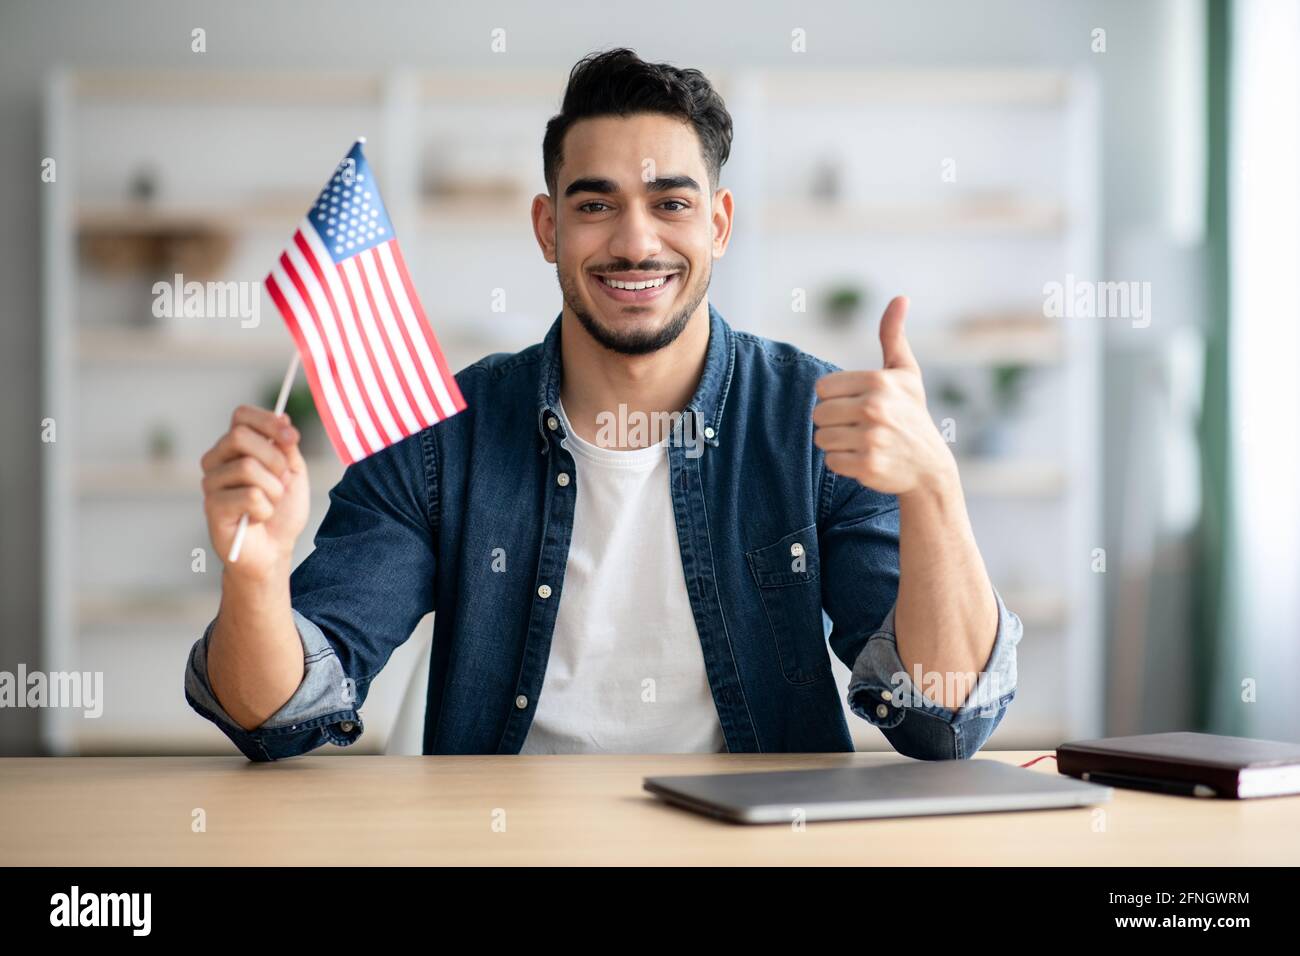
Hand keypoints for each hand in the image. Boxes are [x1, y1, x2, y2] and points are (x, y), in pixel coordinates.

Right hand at [201, 405, 310, 578]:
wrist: (274, 551)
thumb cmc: (281, 512)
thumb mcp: (293, 473)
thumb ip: (286, 446)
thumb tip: (283, 416)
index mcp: (235, 448)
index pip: (241, 416)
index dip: (268, 421)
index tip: (292, 437)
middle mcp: (217, 461)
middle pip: (238, 436)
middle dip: (273, 458)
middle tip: (283, 479)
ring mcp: (211, 484)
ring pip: (246, 467)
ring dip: (273, 489)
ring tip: (271, 504)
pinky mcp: (212, 507)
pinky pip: (249, 496)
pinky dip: (265, 509)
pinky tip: (258, 518)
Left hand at [813, 295, 955, 496]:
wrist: (929, 467)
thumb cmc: (912, 414)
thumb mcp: (906, 373)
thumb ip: (893, 335)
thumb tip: (901, 298)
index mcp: (878, 381)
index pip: (822, 388)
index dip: (836, 398)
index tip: (857, 404)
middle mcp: (874, 408)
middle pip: (818, 414)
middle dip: (834, 422)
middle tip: (859, 426)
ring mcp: (871, 438)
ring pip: (821, 438)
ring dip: (837, 443)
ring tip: (862, 442)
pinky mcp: (867, 466)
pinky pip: (831, 462)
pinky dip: (843, 464)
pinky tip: (865, 459)